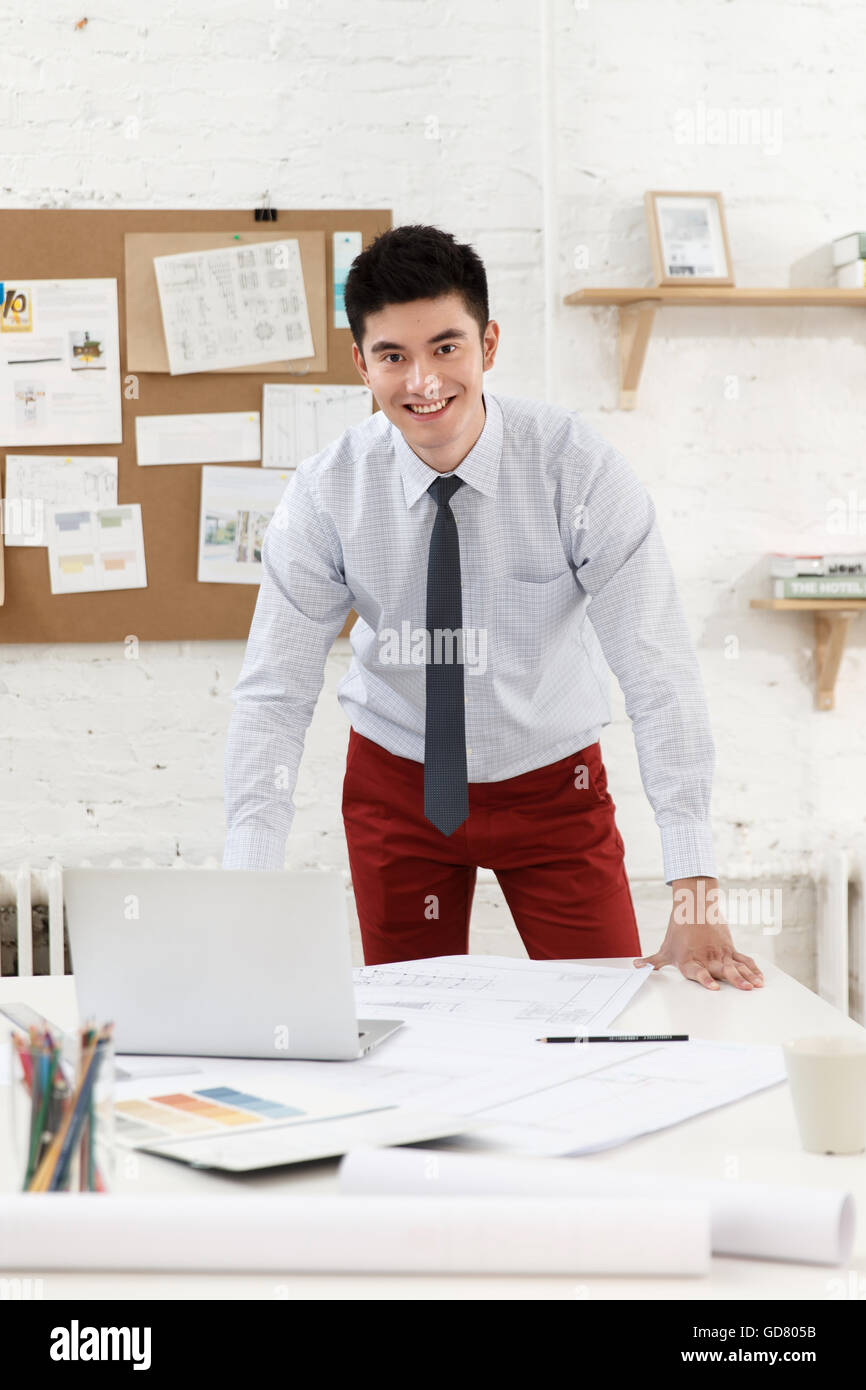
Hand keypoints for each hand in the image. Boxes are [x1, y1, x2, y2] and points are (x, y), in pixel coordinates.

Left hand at [633, 877, 764, 991]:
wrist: (694, 905)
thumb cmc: (678, 928)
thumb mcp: (665, 947)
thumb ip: (653, 961)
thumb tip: (636, 966)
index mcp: (690, 961)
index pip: (699, 973)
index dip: (706, 980)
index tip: (714, 988)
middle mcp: (707, 958)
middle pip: (723, 971)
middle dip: (735, 980)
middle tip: (745, 988)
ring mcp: (720, 954)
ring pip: (737, 967)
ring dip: (748, 977)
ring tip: (756, 986)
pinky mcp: (730, 948)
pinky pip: (743, 960)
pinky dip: (753, 969)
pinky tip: (760, 979)